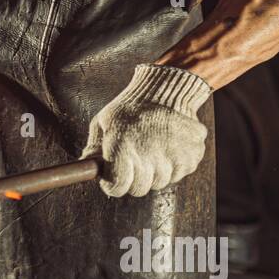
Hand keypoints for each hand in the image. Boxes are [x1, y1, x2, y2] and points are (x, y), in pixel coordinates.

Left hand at [82, 63, 210, 197]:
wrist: (167, 89)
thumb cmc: (131, 105)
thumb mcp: (104, 121)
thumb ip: (94, 147)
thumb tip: (87, 166)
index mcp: (123, 149)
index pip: (118, 188)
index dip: (112, 185)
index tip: (112, 179)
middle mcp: (149, 158)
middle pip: (139, 189)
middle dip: (132, 180)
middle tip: (133, 162)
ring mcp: (173, 159)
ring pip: (160, 182)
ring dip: (154, 172)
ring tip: (151, 148)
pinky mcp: (191, 157)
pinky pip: (179, 173)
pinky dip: (173, 164)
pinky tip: (168, 145)